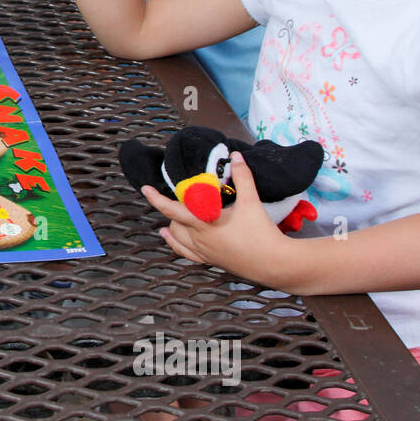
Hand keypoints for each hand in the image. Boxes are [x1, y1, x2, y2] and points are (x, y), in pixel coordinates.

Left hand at [141, 152, 295, 287]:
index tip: (145, 189)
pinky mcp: (211, 261)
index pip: (174, 209)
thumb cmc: (262, 233)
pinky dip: (174, 243)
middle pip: (174, 222)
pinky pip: (185, 253)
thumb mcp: (252, 202)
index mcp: (205, 224)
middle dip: (169, 209)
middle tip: (171, 197)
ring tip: (168, 214)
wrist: (274, 264)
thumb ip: (243, 177)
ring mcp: (204, 252)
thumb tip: (236, 156)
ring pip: (178, 238)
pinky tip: (168, 236)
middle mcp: (200, 239)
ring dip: (172, 225)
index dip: (157, 199)